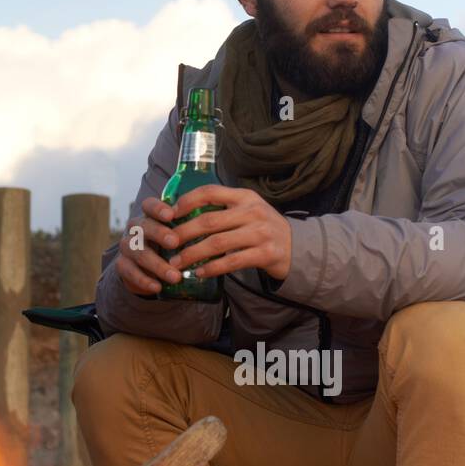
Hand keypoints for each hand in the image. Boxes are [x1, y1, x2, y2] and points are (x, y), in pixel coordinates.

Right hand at [114, 196, 186, 295]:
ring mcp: (127, 246)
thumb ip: (190, 231)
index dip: (158, 208)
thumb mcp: (177, 236)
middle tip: (175, 242)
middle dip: (160, 233)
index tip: (171, 215)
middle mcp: (136, 228)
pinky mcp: (122, 265)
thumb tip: (216, 231)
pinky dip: (144, 280)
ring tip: (175, 276)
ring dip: (158, 265)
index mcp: (150, 216)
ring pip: (139, 252)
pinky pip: (130, 272)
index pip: (149, 205)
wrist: (147, 270)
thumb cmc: (168, 248)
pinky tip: (157, 287)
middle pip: (144, 226)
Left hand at [166, 184, 291, 281]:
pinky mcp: (266, 254)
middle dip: (183, 233)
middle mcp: (252, 212)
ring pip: (218, 243)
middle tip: (167, 244)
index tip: (169, 214)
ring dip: (193, 254)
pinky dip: (212, 268)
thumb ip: (223, 208)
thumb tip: (183, 213)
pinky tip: (199, 273)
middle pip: (209, 221)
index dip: (186, 201)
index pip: (210, 192)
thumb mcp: (248, 209)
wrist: (297, 247)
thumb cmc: (263, 228)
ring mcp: (261, 233)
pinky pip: (233, 262)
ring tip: (177, 263)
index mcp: (244, 197)